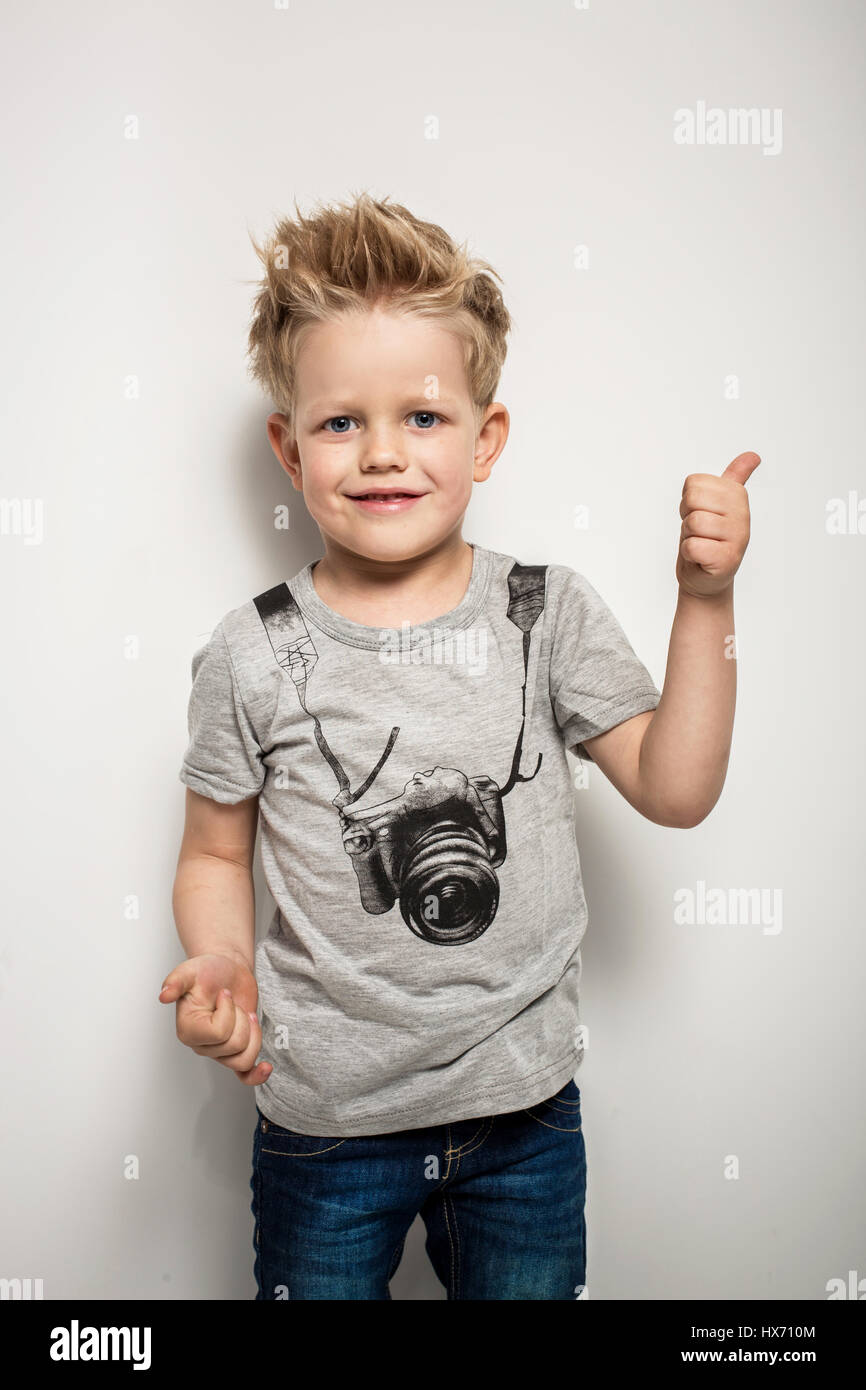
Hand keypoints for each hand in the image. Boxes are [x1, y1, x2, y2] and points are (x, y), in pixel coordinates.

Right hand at [158, 953, 272, 1086]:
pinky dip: (256, 1075)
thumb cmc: (208, 971)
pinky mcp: (235, 1051)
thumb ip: (176, 981)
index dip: (228, 1010)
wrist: (228, 970)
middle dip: (241, 1018)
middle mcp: (202, 1045)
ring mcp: (219, 1051)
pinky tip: (266, 1068)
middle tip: (232, 1002)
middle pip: (235, 1046)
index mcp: (188, 1030)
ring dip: (253, 1033)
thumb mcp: (190, 970)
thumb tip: (164, 996)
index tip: (224, 994)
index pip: (219, 1033)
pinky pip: (245, 1074)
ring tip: (245, 1014)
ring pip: (244, 1060)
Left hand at [676, 451, 760, 597]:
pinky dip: (689, 554)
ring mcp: (737, 538)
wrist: (706, 578)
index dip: (689, 500)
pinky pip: (692, 546)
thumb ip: (734, 478)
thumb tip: (753, 456)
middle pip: (692, 500)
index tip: (701, 512)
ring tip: (701, 543)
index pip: (694, 483)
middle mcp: (743, 515)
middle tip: (699, 530)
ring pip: (693, 523)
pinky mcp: (726, 560)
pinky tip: (701, 558)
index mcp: (738, 496)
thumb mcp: (718, 505)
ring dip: (688, 536)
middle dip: (687, 517)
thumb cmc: (708, 539)